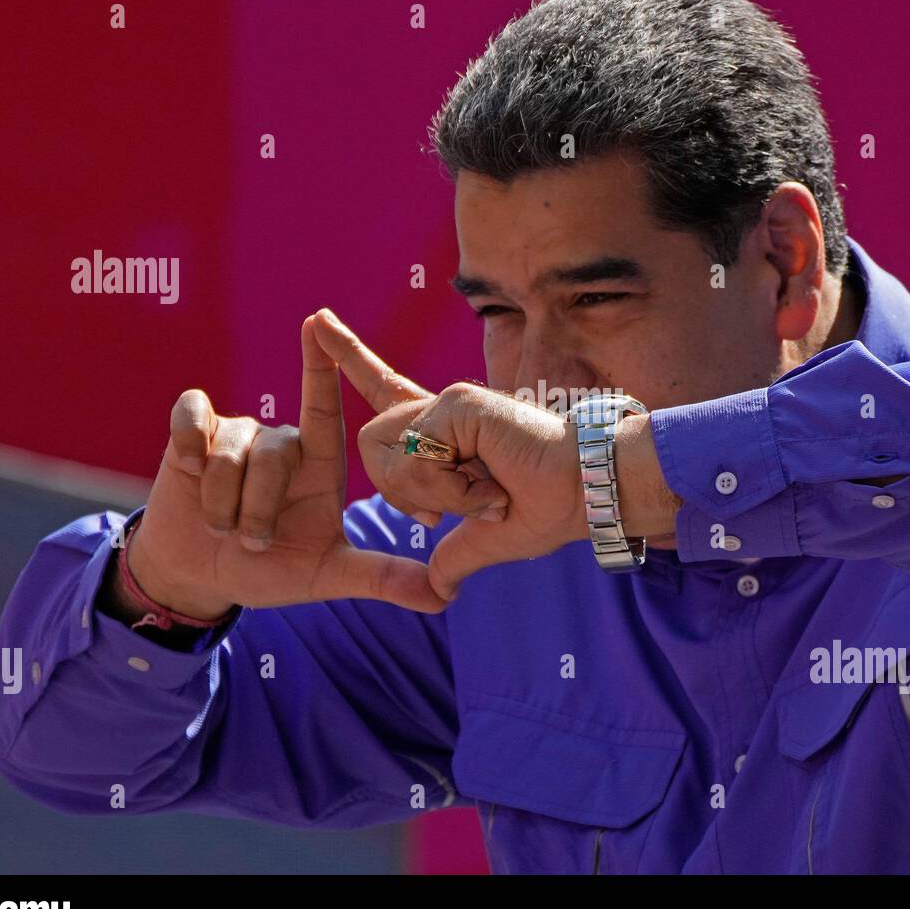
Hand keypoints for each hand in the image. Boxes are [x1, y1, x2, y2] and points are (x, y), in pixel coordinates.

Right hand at [113, 314, 447, 619]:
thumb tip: (444, 598)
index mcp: (317, 463)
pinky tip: (188, 472)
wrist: (201, 576)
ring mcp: (235, 433)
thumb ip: (382, 577)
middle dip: (257, 507)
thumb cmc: (268, 569)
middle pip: (273, 452)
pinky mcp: (191, 432)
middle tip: (252, 542)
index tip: (318, 323)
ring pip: (231, 449)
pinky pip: (192, 418)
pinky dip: (189, 446)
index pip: (325, 407)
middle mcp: (280, 442)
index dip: (322, 367)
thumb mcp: (327, 575)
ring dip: (223, 501)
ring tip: (222, 527)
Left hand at [312, 309, 588, 599]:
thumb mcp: (490, 538)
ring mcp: (451, 403)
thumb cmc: (556, 509)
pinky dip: (447, 489)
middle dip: (399, 492)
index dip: (350, 358)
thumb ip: (455, 555)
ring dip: (428, 493)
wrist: (591, 494)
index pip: (386, 392)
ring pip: (387, 454)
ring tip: (480, 495)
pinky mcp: (459, 403)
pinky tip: (488, 486)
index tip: (318, 321)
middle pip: (370, 444)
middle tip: (444, 513)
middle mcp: (445, 411)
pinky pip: (417, 457)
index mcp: (449, 433)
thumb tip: (437, 587)